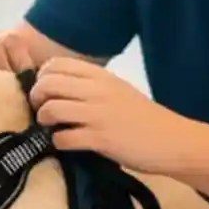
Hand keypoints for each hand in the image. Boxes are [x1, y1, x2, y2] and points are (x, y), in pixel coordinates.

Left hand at [28, 57, 193, 174]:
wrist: (172, 140)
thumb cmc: (143, 117)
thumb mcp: (118, 90)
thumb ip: (91, 86)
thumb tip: (58, 90)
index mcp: (101, 76)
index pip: (56, 64)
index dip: (42, 77)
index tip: (46, 92)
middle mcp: (97, 90)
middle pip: (47, 83)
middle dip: (36, 98)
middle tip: (41, 110)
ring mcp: (98, 114)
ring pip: (51, 108)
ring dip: (43, 120)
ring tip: (50, 127)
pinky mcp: (100, 139)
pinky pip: (63, 137)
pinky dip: (57, 142)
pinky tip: (65, 144)